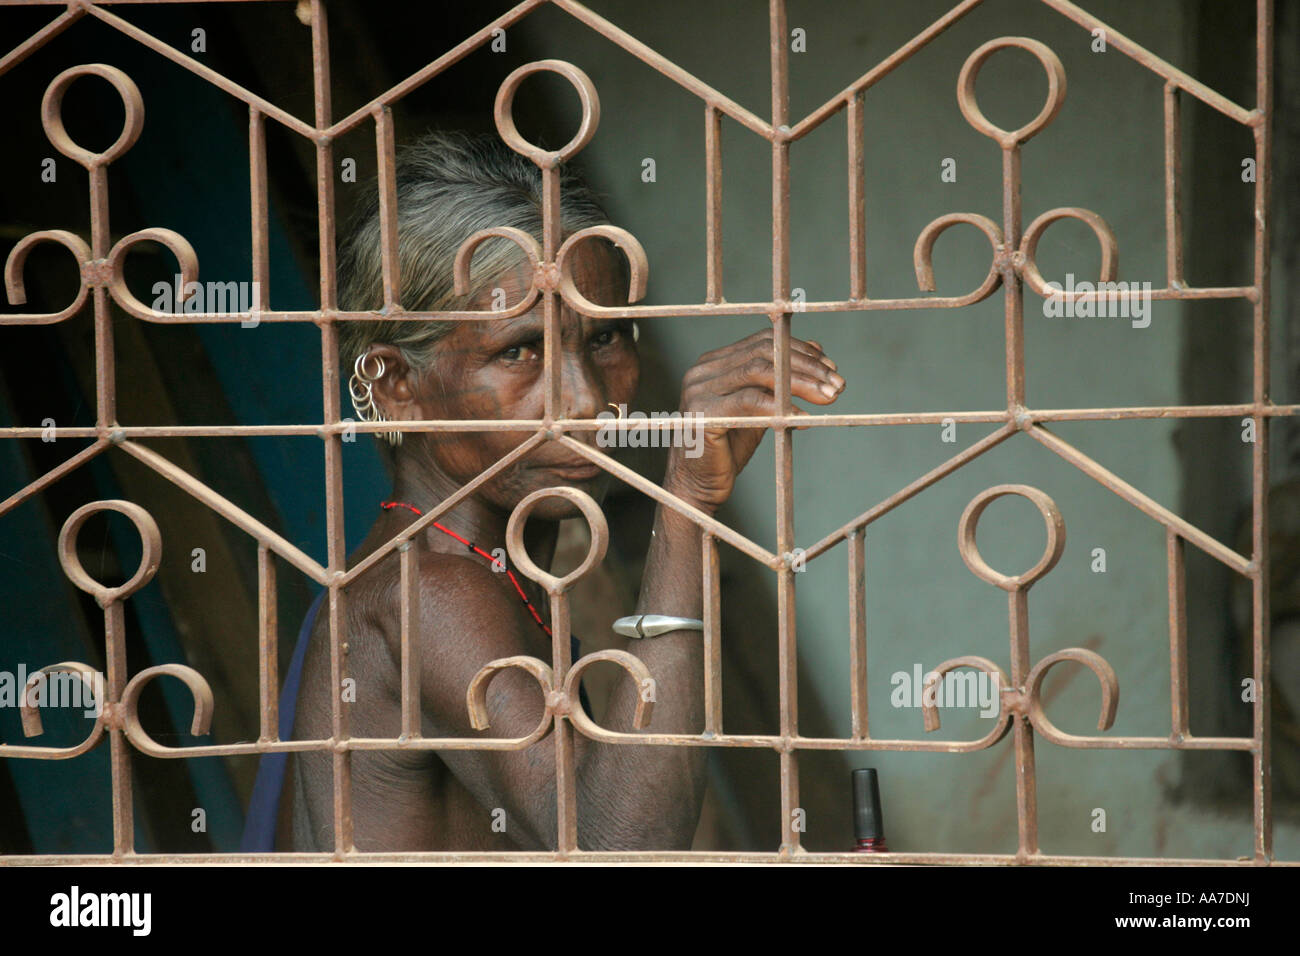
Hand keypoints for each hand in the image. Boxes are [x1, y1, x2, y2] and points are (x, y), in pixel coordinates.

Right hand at [663, 328, 844, 512]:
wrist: (697, 485)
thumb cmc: (729, 447)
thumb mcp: (760, 408)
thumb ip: (780, 381)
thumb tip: (817, 351)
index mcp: (714, 363)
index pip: (763, 341)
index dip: (801, 350)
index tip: (832, 369)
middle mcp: (703, 371)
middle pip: (764, 352)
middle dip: (808, 366)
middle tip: (838, 385)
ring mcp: (699, 390)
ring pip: (760, 371)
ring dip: (801, 382)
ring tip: (829, 397)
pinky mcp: (703, 415)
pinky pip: (749, 401)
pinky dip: (780, 406)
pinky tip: (803, 416)